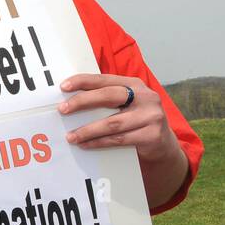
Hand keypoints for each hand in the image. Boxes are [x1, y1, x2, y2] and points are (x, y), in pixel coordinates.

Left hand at [60, 74, 177, 161]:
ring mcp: (151, 116)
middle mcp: (145, 97)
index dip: (83, 81)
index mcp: (135, 84)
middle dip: (82, 102)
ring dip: (88, 130)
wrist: (162, 144)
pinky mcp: (152, 135)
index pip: (105, 79)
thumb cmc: (136, 120)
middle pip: (109, 96)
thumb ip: (106, 99)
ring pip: (112, 123)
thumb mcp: (126, 105)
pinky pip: (119, 139)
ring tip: (71, 136)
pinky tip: (86, 145)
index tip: (63, 86)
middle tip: (62, 110)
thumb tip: (70, 100)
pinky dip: (99, 142)